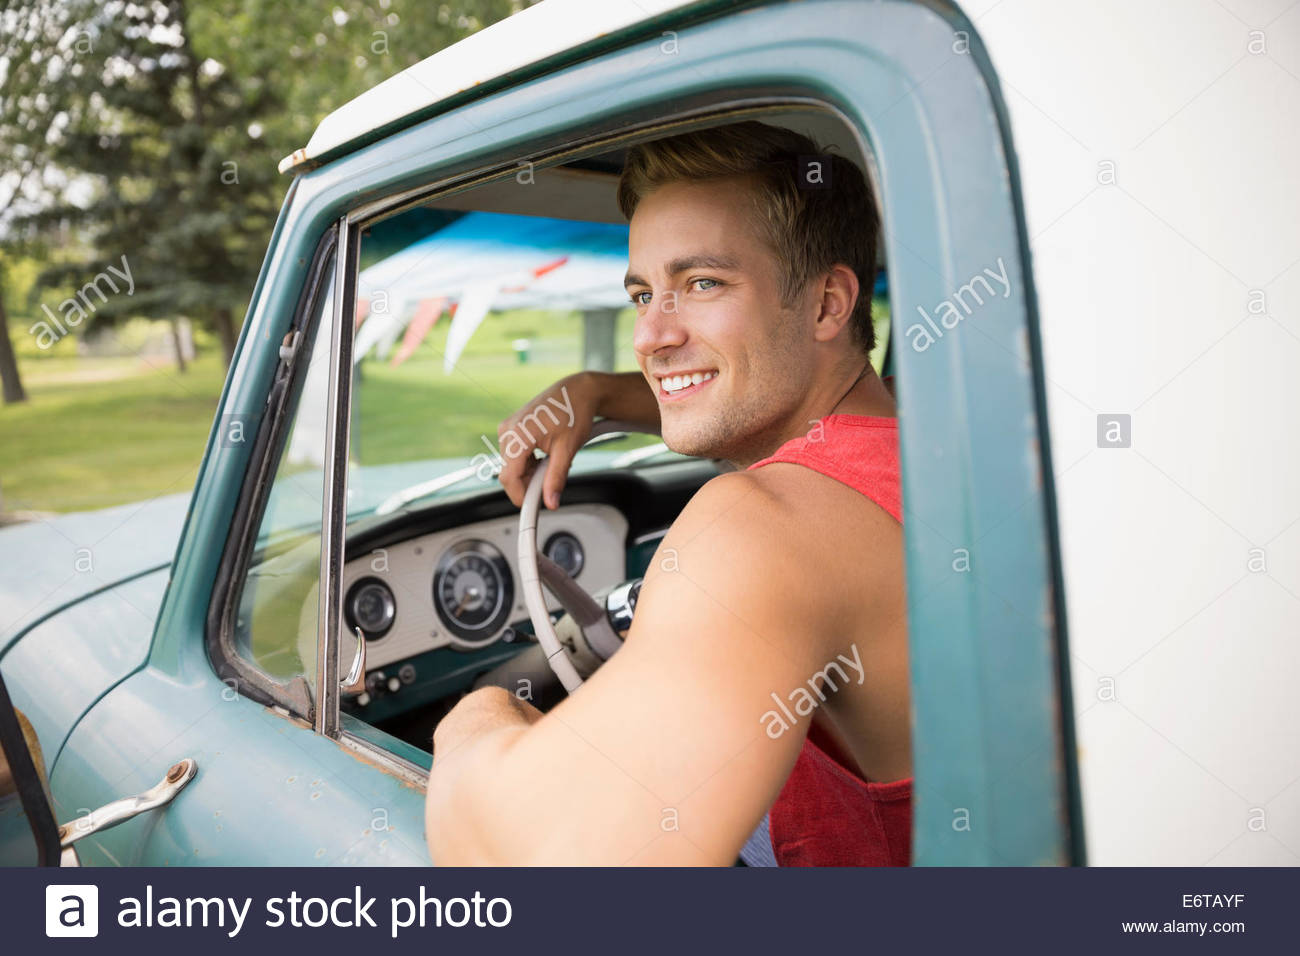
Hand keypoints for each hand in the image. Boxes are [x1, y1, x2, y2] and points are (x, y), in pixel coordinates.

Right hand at [496, 371, 659, 509]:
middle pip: (509, 472)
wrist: (578, 391)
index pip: (509, 477)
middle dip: (528, 484)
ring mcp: (508, 428)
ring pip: (512, 465)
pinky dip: (528, 462)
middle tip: (550, 484)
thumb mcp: (567, 449)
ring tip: (552, 463)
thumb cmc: (574, 412)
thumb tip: (551, 502)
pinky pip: (515, 454)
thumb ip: (556, 478)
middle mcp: (508, 431)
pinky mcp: (513, 428)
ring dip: (529, 472)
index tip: (531, 508)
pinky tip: (545, 456)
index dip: (519, 496)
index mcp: (518, 435)